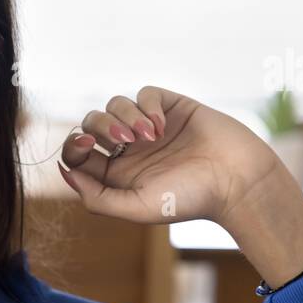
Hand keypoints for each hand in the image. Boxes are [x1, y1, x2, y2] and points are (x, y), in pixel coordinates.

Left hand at [57, 86, 282, 227]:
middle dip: (99, 126)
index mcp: (116, 174)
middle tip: (122, 138)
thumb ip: (96, 197)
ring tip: (150, 135)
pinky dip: (147, 105)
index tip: (84, 145)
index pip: (78, 153)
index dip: (72, 145)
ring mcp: (149, 126)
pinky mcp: (172, 107)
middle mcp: (129, 149)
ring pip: (114, 105)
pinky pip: (145, 93)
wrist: (237, 181)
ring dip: (125, 115)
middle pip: (91, 124)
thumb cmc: (189, 200)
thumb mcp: (136, 208)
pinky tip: (162, 126)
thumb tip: (65, 172)